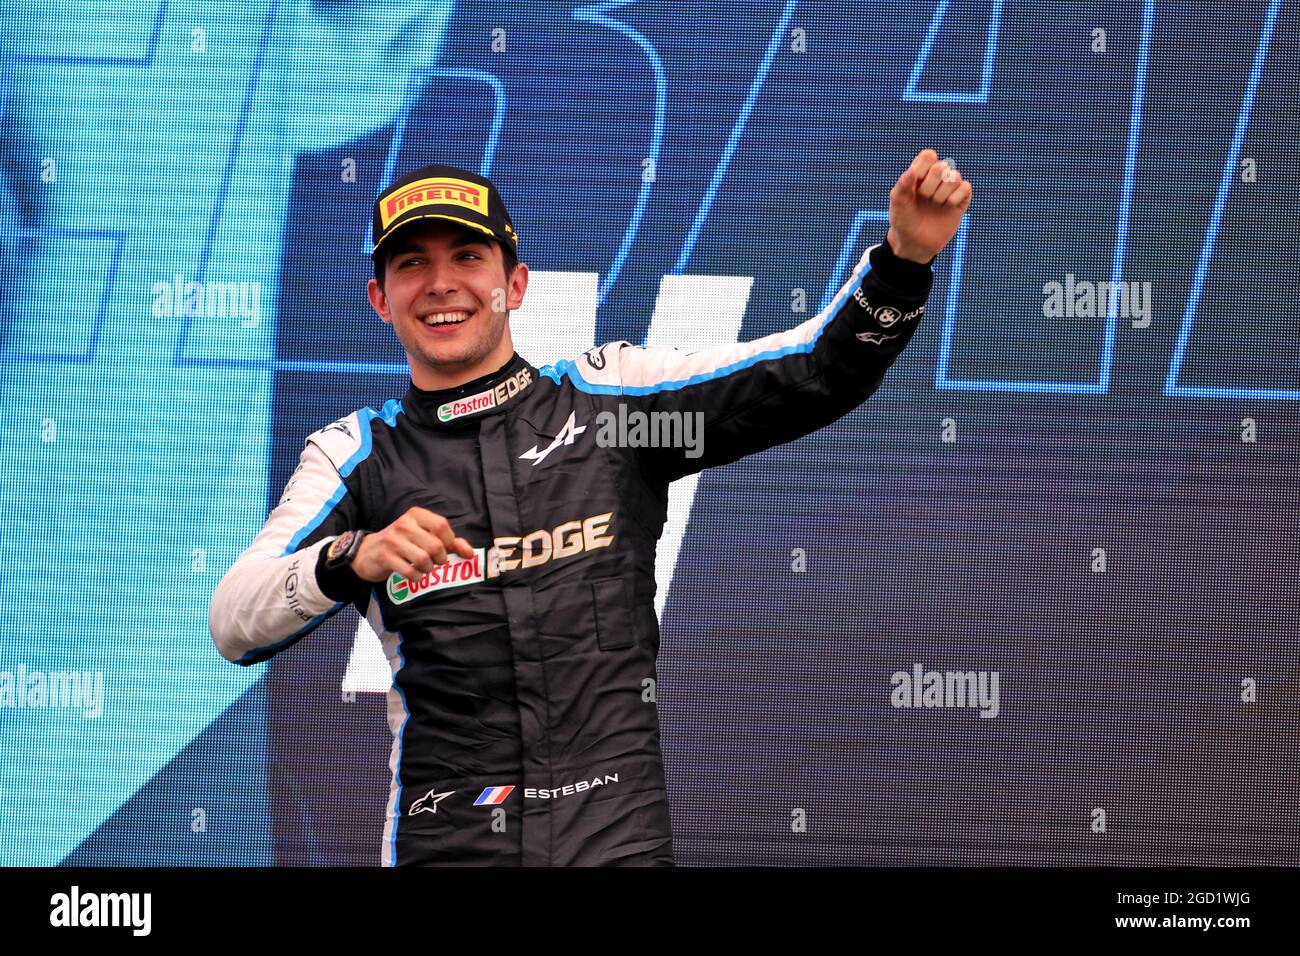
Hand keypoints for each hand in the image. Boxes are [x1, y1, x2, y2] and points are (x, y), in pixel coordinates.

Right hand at [350, 507, 474, 582]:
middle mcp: (404, 524)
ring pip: (424, 560)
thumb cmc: (402, 544)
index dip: (449, 541)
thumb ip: (449, 542)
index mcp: (415, 514)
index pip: (441, 525)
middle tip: (435, 562)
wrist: (367, 553)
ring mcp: (393, 540)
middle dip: (440, 559)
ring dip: (428, 569)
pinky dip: (416, 577)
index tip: (446, 549)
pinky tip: (413, 574)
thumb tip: (470, 553)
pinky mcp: (385, 556)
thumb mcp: (423, 536)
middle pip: (435, 546)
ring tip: (424, 568)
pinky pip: (410, 572)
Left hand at [886, 148, 972, 262]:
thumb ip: (902, 184)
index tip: (914, 184)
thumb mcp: (897, 202)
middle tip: (924, 198)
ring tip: (935, 204)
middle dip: (930, 185)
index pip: (929, 156)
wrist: (915, 243)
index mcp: (920, 173)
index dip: (923, 167)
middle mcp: (936, 178)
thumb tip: (912, 170)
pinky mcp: (961, 200)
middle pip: (942, 166)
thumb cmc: (903, 220)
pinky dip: (955, 198)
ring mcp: (949, 188)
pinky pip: (966, 187)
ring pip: (955, 176)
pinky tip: (946, 207)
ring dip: (942, 193)